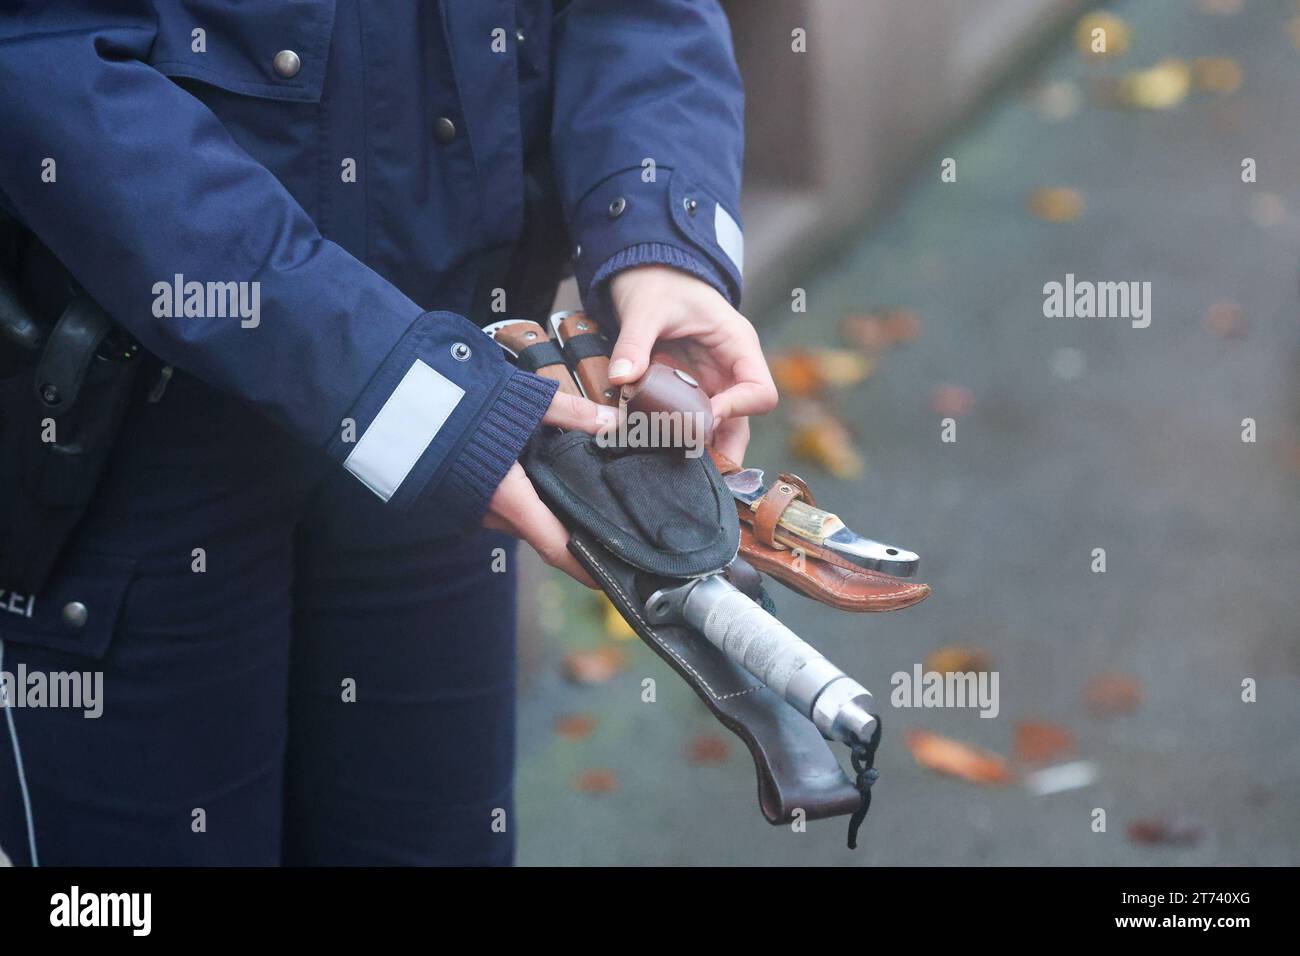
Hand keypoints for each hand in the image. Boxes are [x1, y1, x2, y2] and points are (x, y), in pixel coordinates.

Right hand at [482, 390, 612, 587]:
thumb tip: (613, 421)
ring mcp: (475, 509)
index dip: (583, 566)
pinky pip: (503, 510)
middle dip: (571, 538)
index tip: (607, 579)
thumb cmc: (464, 405)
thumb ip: (571, 413)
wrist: (407, 403)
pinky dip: (526, 504)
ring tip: (579, 505)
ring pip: (523, 522)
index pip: (555, 545)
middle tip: (605, 536)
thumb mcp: (525, 403)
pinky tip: (540, 485)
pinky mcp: (465, 498)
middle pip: (543, 535)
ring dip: (547, 517)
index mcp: (511, 496)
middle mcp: (492, 512)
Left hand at [606, 265, 776, 462]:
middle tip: (697, 473)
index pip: (760, 392)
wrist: (649, 273)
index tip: (703, 418)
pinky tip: (661, 455)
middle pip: (744, 422)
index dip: (737, 410)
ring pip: (721, 430)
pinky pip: (693, 423)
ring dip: (704, 452)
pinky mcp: (690, 391)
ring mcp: (712, 384)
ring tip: (679, 474)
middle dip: (724, 449)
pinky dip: (682, 441)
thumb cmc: (660, 283)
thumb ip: (634, 343)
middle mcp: (730, 370)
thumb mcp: (646, 308)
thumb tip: (622, 378)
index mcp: (737, 345)